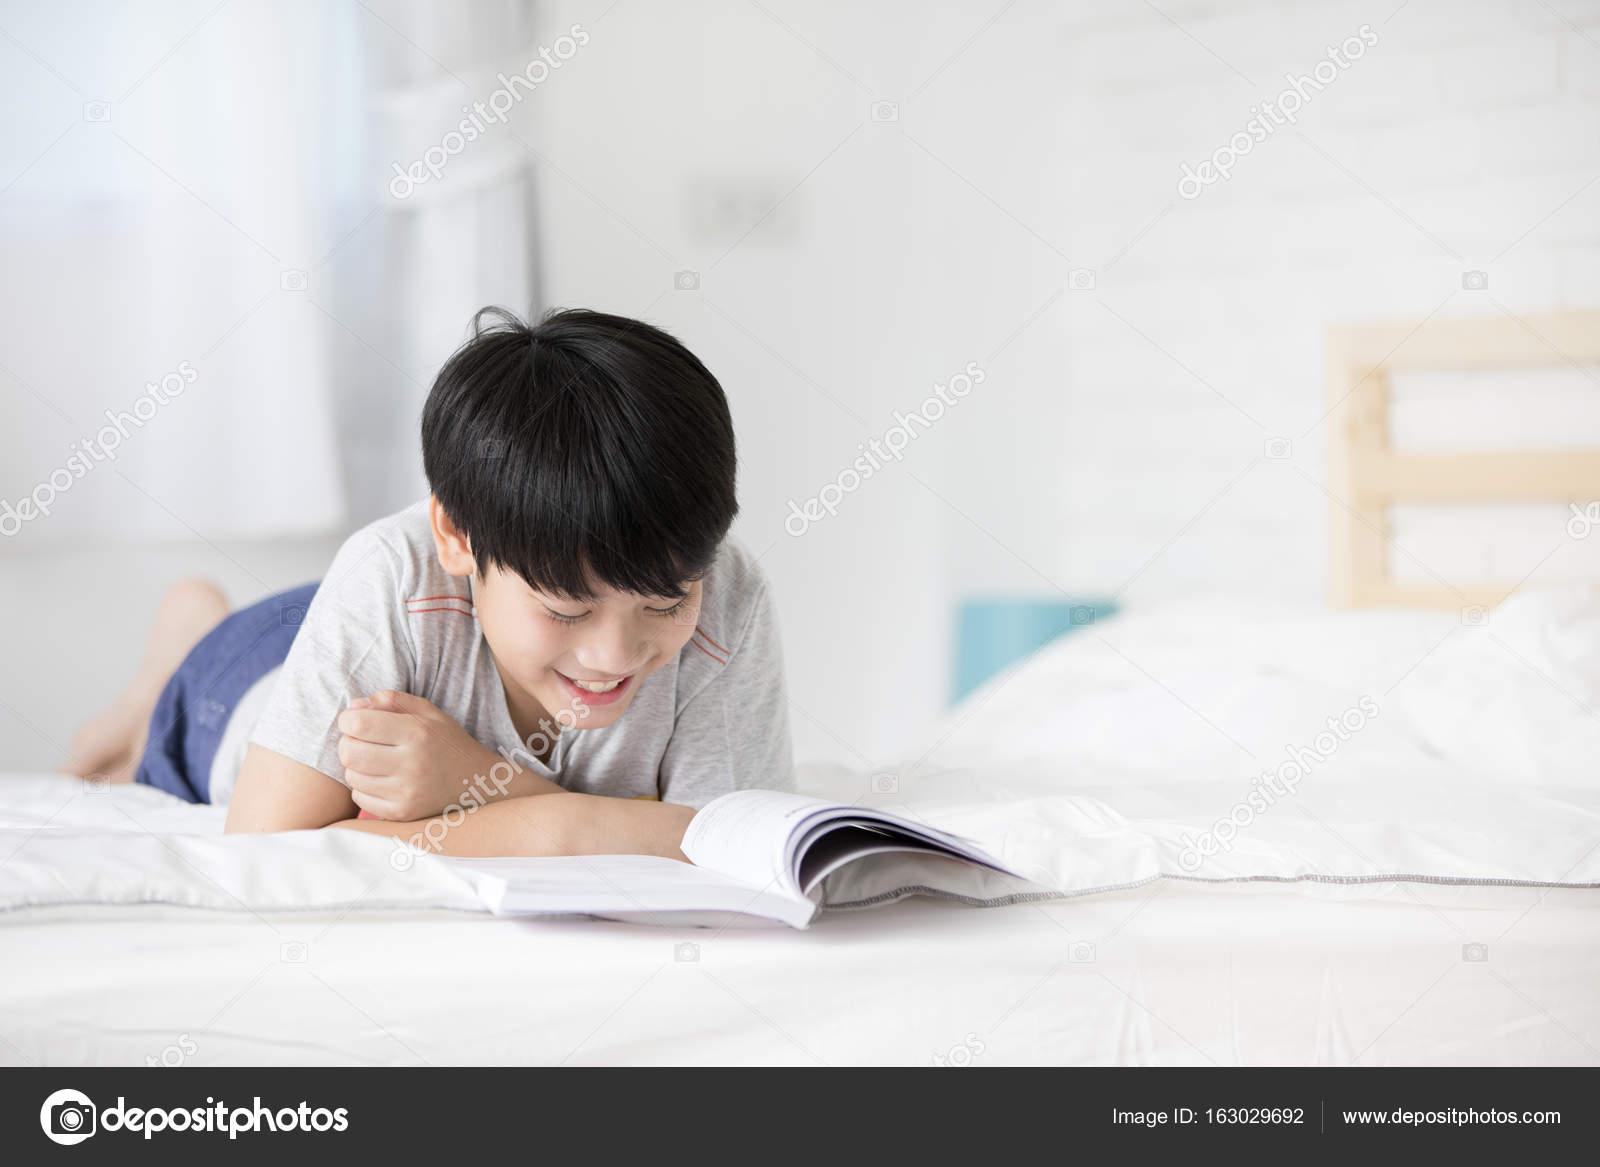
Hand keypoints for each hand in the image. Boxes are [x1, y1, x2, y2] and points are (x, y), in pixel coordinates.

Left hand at [336, 690, 498, 820]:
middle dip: (347, 742)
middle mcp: (412, 764)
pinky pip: (360, 799)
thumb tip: (353, 707)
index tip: (354, 720)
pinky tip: (381, 779)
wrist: (477, 782)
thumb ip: (391, 700)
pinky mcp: (402, 813)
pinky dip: (363, 787)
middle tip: (360, 740)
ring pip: (352, 776)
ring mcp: (407, 792)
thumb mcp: (428, 712)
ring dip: (355, 766)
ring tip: (373, 760)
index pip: (359, 724)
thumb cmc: (447, 742)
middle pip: (349, 752)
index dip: (348, 719)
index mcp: (418, 733)